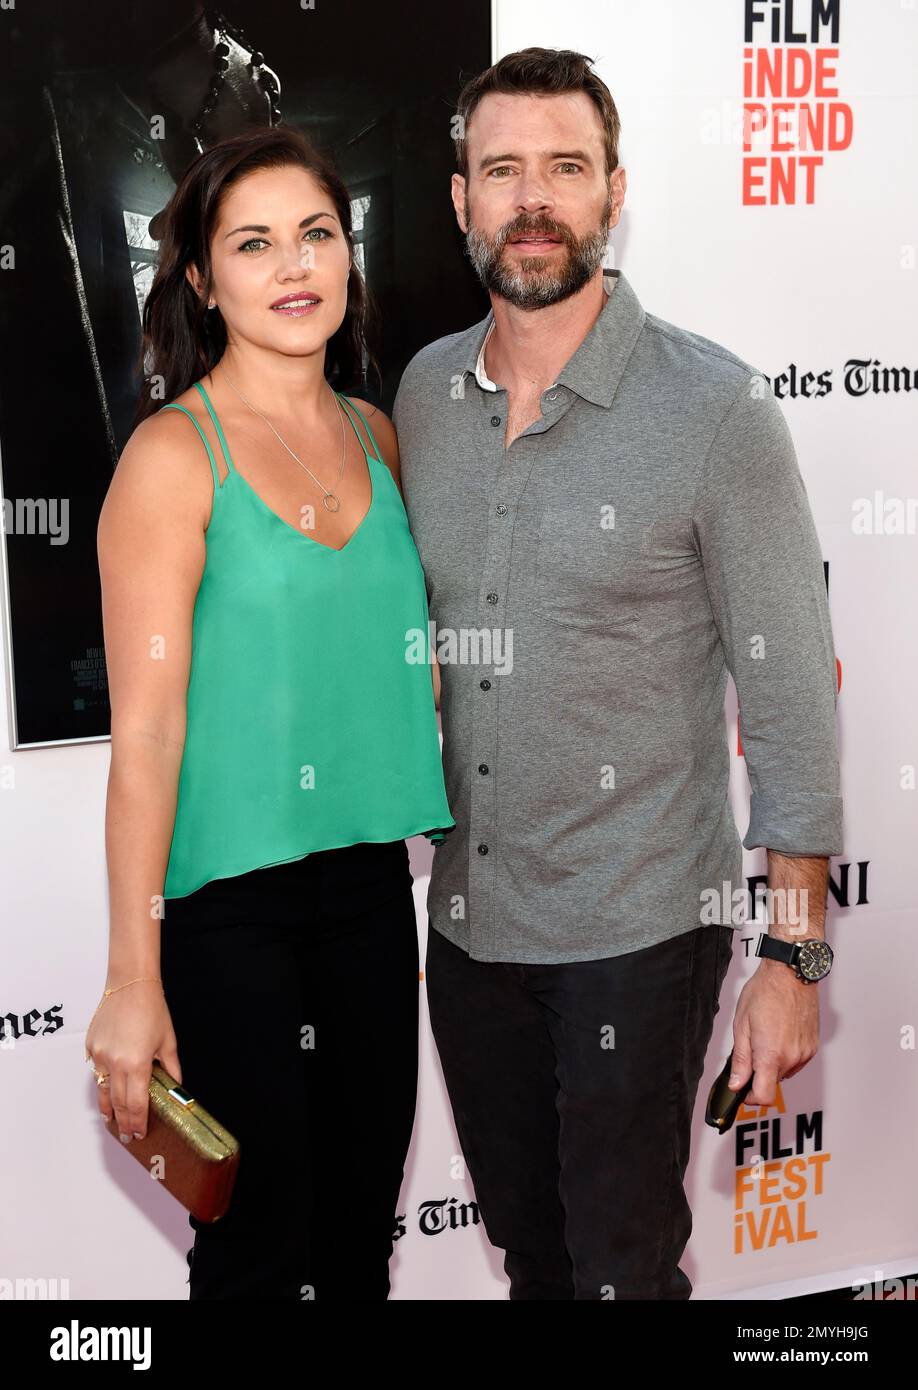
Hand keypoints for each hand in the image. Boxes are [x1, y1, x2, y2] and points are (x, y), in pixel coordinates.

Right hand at [84, 981, 181, 1141]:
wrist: (131, 985)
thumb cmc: (151, 1009)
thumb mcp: (168, 1042)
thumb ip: (171, 1069)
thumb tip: (176, 1087)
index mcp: (137, 1064)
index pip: (137, 1104)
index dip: (138, 1122)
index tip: (139, 1133)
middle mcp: (115, 1063)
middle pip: (118, 1103)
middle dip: (123, 1122)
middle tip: (127, 1135)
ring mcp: (100, 1056)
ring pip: (102, 1091)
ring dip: (108, 1109)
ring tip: (112, 1121)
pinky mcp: (91, 1047)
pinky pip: (95, 1072)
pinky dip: (101, 1085)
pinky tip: (105, 1092)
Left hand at [728, 958, 818, 1105]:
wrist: (790, 974)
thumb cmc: (765, 992)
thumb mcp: (742, 1025)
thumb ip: (740, 1059)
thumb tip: (736, 1083)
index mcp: (771, 1054)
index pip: (764, 1096)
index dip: (750, 1099)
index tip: (743, 1091)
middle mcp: (792, 1058)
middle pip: (772, 1082)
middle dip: (759, 1072)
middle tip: (750, 1049)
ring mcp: (805, 1053)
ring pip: (784, 1071)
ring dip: (773, 1062)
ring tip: (766, 1036)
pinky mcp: (813, 1046)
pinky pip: (796, 1060)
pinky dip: (786, 1054)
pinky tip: (779, 1033)